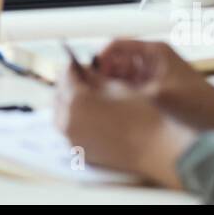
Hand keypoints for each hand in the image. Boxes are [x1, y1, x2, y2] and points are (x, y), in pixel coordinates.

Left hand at [54, 63, 194, 186]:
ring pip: (62, 115)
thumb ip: (93, 78)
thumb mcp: (115, 87)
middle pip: (59, 96)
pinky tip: (88, 114)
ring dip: (69, 103)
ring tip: (84, 96)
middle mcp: (68, 121)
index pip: (65, 76)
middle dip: (68, 85)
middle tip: (79, 78)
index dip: (71, 67)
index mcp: (76, 100)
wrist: (154, 147)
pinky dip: (75, 120)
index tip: (75, 63)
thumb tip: (81, 70)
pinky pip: (70, 130)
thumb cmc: (138, 114)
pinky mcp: (80, 151)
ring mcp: (72, 139)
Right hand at [93, 39, 213, 129]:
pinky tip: (114, 104)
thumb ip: (129, 88)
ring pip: (121, 73)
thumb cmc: (198, 102)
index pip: (118, 44)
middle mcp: (152, 58)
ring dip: (110, 83)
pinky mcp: (154, 86)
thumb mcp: (158, 95)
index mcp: (154, 51)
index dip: (101, 57)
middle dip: (103, 71)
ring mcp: (153, 72)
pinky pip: (130, 85)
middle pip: (117, 58)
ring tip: (101, 97)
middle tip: (91, 88)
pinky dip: (120, 92)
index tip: (91, 73)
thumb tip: (102, 86)